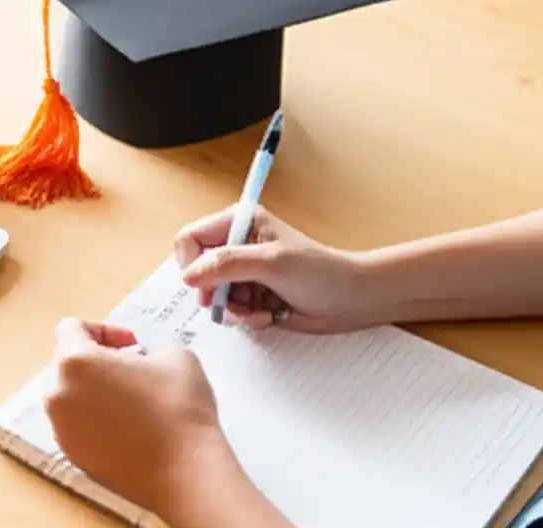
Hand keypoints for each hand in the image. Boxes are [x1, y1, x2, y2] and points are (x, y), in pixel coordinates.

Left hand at [41, 318, 229, 518]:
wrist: (185, 472)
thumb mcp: (174, 354)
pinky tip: (125, 426)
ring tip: (128, 398)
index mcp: (76, 362)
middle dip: (95, 359)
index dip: (103, 329)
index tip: (130, 344)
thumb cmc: (179, 409)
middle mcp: (58, 394)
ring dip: (91, 389)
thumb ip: (147, 345)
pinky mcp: (72, 455)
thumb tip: (140, 357)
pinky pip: (74, 424)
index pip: (70, 328)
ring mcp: (62, 428)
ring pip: (67, 395)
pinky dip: (92, 419)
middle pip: (65, 362)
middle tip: (130, 368)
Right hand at [173, 204, 369, 332]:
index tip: (204, 283)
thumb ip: (227, 265)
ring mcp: (244, 273)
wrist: (352, 300)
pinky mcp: (252, 296)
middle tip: (235, 301)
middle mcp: (237, 245)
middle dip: (215, 292)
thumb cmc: (322, 272)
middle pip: (198, 271)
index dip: (191, 263)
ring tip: (260, 309)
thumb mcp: (271, 263)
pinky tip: (269, 314)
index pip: (190, 238)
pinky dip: (246, 318)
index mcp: (239, 223)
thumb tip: (189, 275)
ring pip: (213, 296)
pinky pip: (231, 312)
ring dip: (233, 309)